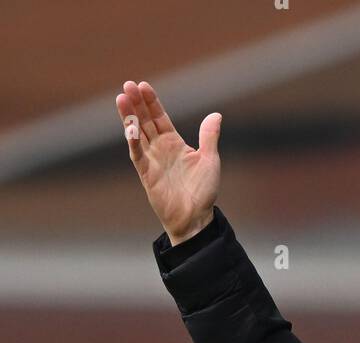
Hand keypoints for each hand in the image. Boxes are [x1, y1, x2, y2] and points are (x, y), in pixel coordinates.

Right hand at [115, 80, 220, 244]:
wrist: (195, 218)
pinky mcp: (146, 175)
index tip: (143, 86)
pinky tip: (130, 127)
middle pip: (145, 120)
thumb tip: (216, 115)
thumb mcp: (210, 160)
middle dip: (136, 103)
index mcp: (175, 143)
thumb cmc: (203, 192)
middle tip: (128, 85)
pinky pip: (137, 155)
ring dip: (129, 117)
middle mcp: (160, 149)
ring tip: (121, 98)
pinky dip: (133, 142)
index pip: (159, 117)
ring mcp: (152, 160)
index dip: (151, 102)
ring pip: (137, 133)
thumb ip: (209, 137)